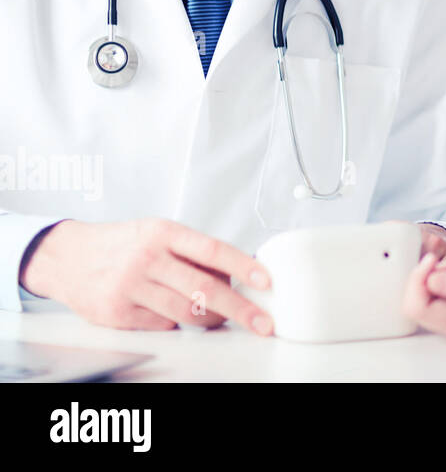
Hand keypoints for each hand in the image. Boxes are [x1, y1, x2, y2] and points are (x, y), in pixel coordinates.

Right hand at [19, 218, 273, 333]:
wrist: (67, 256)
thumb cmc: (123, 244)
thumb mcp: (158, 232)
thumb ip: (194, 251)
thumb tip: (238, 272)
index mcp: (163, 232)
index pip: (212, 250)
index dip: (243, 266)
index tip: (266, 281)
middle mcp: (147, 258)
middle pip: (204, 289)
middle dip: (240, 309)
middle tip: (263, 322)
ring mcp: (130, 287)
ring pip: (185, 312)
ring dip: (211, 319)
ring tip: (221, 318)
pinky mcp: (116, 313)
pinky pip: (161, 325)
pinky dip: (174, 322)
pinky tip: (172, 312)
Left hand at [402, 259, 445, 341]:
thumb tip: (431, 281)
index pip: (417, 306)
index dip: (419, 278)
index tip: (435, 258)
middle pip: (417, 307)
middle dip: (422, 278)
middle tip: (443, 259)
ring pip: (427, 304)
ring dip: (433, 280)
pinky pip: (441, 302)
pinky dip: (443, 284)